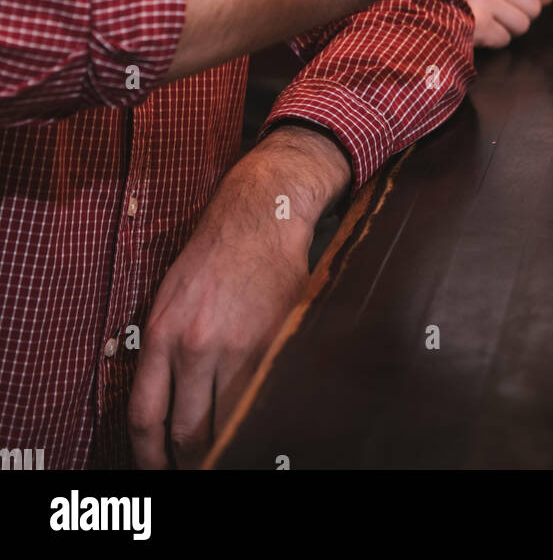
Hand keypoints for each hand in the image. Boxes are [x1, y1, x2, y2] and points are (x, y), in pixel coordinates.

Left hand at [128, 127, 349, 469]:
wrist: (261, 215)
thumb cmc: (214, 253)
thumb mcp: (169, 296)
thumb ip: (162, 349)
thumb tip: (164, 405)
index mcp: (161, 333)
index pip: (146, 416)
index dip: (148, 457)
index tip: (156, 471)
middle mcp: (195, 345)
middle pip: (188, 433)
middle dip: (190, 461)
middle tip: (195, 468)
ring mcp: (237, 347)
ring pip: (227, 422)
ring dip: (226, 444)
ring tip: (226, 451)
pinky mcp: (273, 342)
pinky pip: (260, 397)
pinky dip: (256, 416)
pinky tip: (257, 421)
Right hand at [464, 0, 552, 47]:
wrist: (420, 9)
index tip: (513, 0)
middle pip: (534, 7)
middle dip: (519, 15)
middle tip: (497, 13)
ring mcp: (485, 0)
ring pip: (522, 24)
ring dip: (506, 29)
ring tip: (487, 21)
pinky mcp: (479, 22)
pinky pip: (504, 38)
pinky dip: (492, 39)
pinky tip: (478, 29)